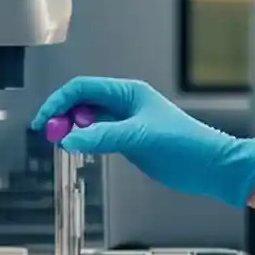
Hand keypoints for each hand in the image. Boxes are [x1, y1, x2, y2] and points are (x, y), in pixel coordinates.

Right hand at [31, 77, 254, 207]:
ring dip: (72, 129)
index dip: (60, 101)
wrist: (209, 166)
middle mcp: (126, 104)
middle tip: (50, 135)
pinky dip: (85, 141)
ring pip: (88, 121)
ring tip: (62, 144)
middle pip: (82, 103)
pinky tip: (78, 150)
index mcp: (129, 92)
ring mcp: (126, 123)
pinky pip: (98, 136)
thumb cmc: (185, 144)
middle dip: (63, 116)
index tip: (45, 120)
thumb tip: (70, 138)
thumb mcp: (140, 137)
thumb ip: (103, 136)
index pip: (83, 88)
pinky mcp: (129, 141)